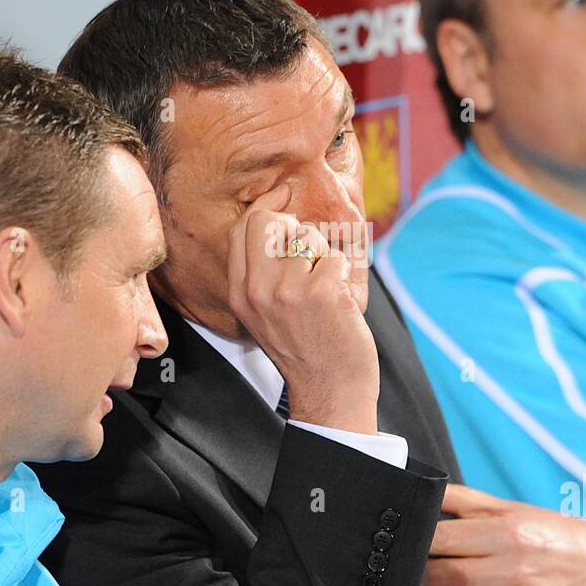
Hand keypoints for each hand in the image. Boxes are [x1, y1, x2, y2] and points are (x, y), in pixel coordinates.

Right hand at [227, 184, 378, 434]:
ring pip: (309, 236)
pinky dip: (345, 275)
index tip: (283, 194)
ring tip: (327, 289)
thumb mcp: (265, 315)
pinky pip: (336, 257)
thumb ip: (262, 275)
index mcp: (240, 295)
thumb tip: (279, 220)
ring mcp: (288, 291)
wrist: (331, 391)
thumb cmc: (306, 350)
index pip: (241, 230)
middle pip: (268, 221)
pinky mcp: (321, 292)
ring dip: (324, 256)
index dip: (264, 205)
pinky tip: (340, 302)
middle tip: (311, 254)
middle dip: (295, 228)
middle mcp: (258, 291)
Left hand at [417, 484, 585, 585]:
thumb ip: (465, 500)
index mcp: (508, 534)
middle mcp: (512, 571)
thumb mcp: (510, 509)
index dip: (418, 540)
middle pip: (444, 576)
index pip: (444, 539)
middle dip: (419, 572)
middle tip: (413, 566)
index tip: (412, 540)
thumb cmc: (550, 536)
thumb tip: (426, 492)